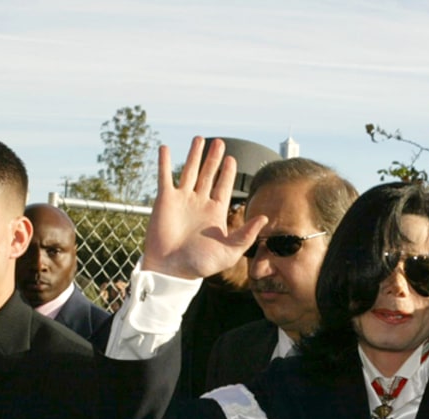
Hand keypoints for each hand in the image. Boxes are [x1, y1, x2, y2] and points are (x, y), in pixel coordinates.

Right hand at [142, 137, 267, 278]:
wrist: (172, 269)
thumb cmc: (200, 264)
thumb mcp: (230, 251)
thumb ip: (247, 234)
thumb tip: (264, 217)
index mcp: (215, 213)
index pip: (223, 187)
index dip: (228, 172)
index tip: (232, 158)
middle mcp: (199, 203)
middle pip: (208, 174)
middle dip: (214, 158)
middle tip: (220, 142)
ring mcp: (182, 200)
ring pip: (190, 171)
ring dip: (194, 155)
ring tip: (200, 139)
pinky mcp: (165, 200)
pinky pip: (165, 177)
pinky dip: (165, 162)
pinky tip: (166, 148)